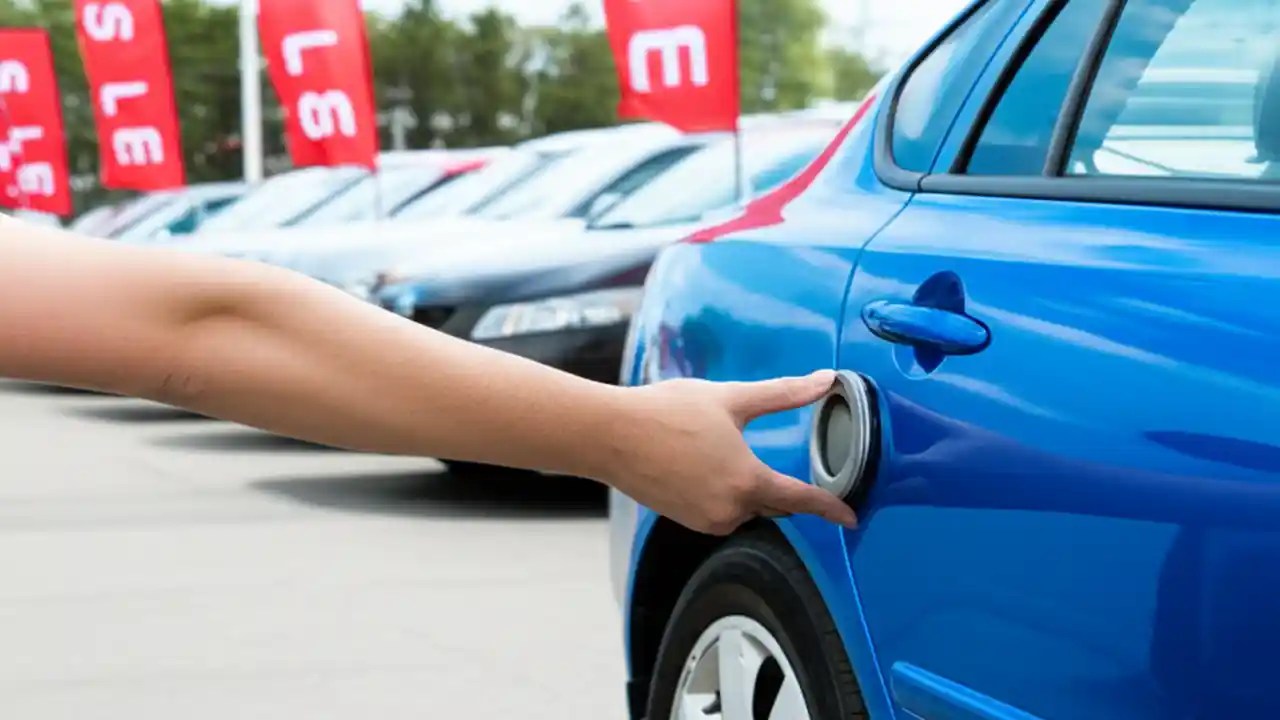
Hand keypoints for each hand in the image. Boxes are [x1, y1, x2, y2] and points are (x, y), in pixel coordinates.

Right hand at [603, 370, 858, 535]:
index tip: (850, 517)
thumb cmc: (666, 413)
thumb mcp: (731, 398)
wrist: (610, 435)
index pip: (801, 500)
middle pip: (773, 504)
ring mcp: (705, 519)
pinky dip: (725, 493)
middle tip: (791, 471)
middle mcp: (729, 510)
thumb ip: (783, 393)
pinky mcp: (685, 520)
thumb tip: (824, 379)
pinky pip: (721, 511)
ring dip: (749, 488)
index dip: (830, 508)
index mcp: (746, 482)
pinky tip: (706, 467)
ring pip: (745, 508)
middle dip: (784, 490)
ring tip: (727, 454)